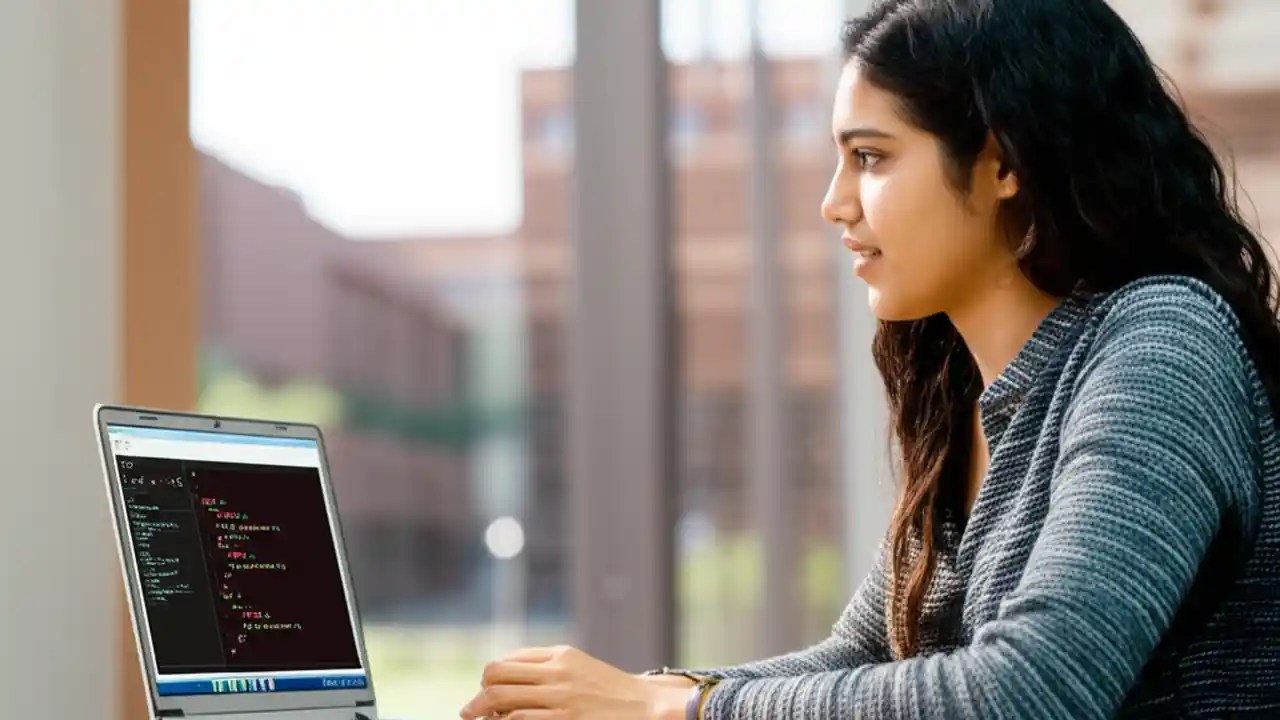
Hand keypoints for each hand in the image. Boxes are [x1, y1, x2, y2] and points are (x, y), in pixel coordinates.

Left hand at [459, 645, 692, 719]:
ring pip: (500, 699)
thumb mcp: (579, 668)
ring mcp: (561, 697)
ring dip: (484, 713)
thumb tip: (503, 677)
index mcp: (560, 655)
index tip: (486, 693)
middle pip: (496, 674)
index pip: (507, 660)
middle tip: (471, 712)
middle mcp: (557, 672)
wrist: (646, 708)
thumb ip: (547, 667)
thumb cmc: (610, 692)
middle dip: (478, 695)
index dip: (490, 678)